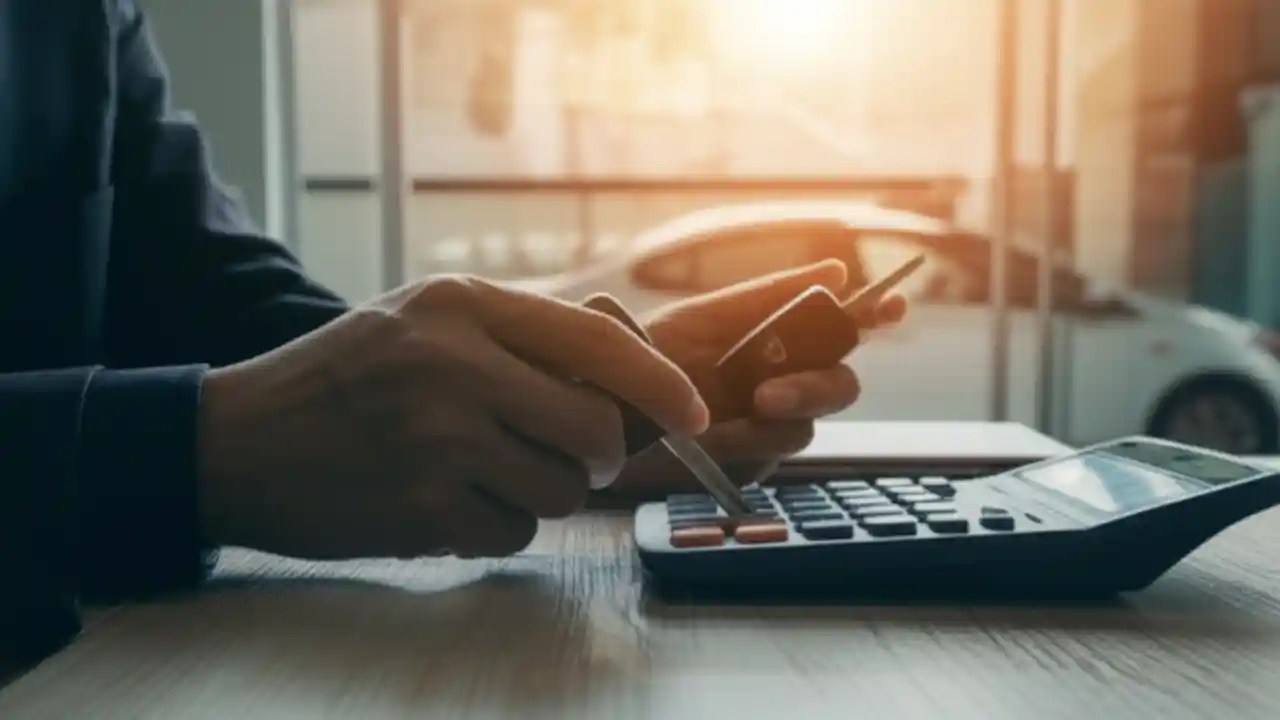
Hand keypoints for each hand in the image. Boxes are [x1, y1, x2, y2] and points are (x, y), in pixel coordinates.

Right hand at [197, 276, 707, 558]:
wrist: (237, 439)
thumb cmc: (345, 376)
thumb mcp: (427, 318)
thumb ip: (524, 338)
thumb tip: (635, 382)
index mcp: (462, 305)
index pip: (599, 345)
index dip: (662, 384)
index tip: (693, 413)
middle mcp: (454, 367)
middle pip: (596, 431)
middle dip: (596, 453)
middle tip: (566, 451)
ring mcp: (436, 442)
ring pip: (562, 490)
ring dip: (540, 491)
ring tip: (479, 467)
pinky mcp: (420, 511)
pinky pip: (513, 533)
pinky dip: (495, 524)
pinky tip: (443, 498)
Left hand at [605, 260, 906, 499]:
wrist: (603, 400)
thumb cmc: (652, 350)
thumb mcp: (707, 317)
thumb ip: (769, 296)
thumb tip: (836, 269)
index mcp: (780, 341)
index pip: (844, 328)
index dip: (875, 316)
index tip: (892, 308)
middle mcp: (783, 382)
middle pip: (839, 386)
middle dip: (815, 389)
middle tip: (769, 395)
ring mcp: (767, 427)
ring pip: (805, 429)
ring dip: (768, 425)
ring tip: (719, 421)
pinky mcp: (747, 465)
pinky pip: (765, 462)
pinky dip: (738, 449)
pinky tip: (708, 441)